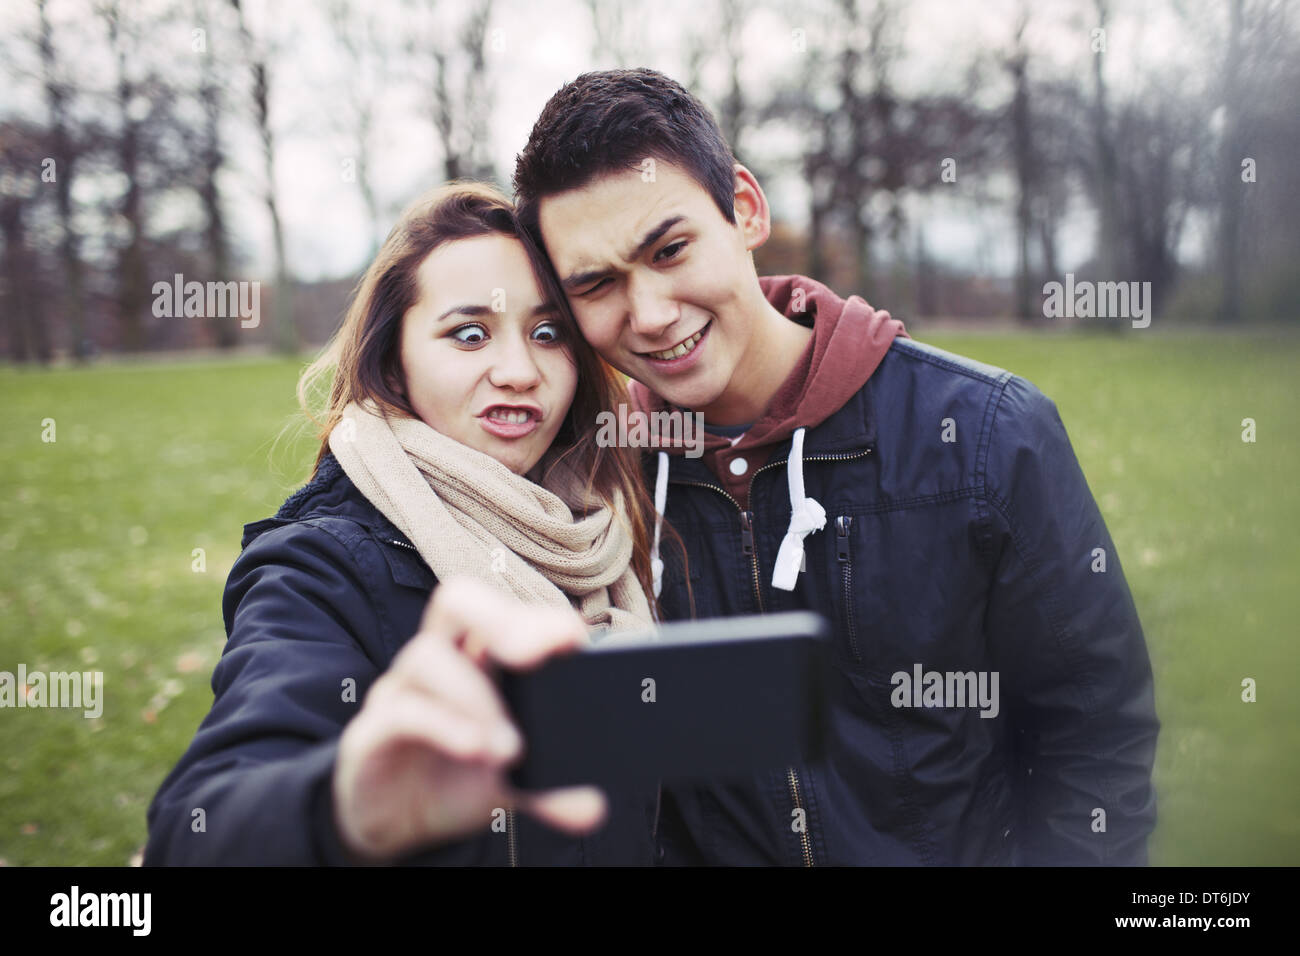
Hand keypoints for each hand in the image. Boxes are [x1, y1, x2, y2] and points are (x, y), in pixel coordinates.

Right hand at [332, 577, 606, 861]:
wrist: (392, 822)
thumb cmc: (452, 777)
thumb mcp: (510, 785)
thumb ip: (550, 790)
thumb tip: (594, 807)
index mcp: (475, 659)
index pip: (501, 613)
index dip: (536, 617)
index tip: (573, 639)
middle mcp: (437, 662)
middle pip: (457, 601)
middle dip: (500, 618)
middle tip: (534, 656)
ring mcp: (400, 692)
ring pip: (427, 655)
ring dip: (476, 696)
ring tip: (510, 747)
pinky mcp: (371, 732)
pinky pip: (401, 711)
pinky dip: (442, 725)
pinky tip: (473, 749)